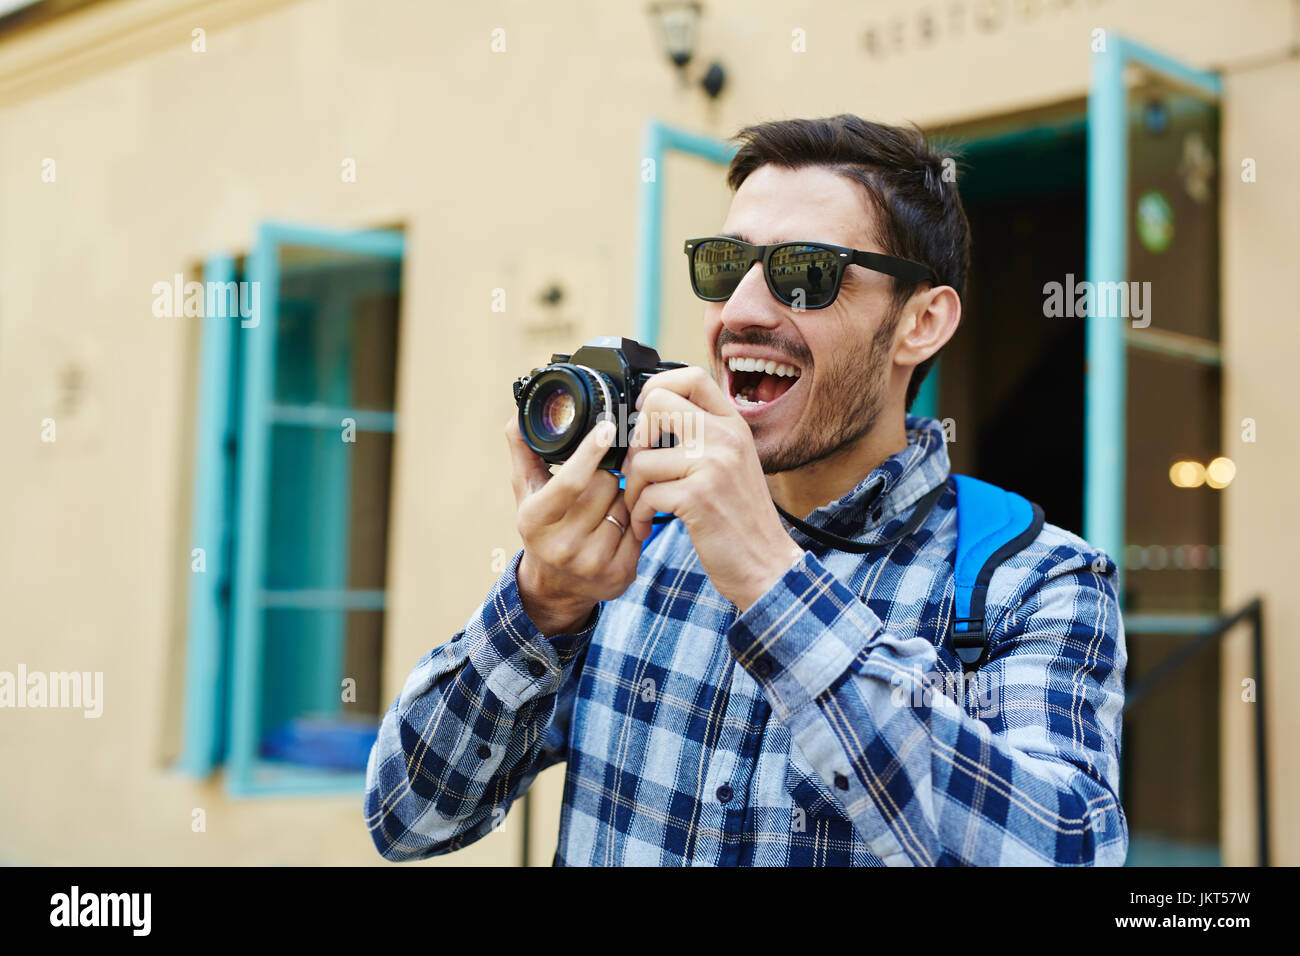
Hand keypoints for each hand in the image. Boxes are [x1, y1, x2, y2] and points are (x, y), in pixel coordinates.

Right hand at [506, 416, 640, 635]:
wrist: (555, 588)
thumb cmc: (542, 529)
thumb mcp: (525, 493)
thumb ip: (524, 452)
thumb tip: (518, 415)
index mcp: (536, 521)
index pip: (570, 481)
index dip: (590, 452)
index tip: (607, 427)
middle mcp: (563, 545)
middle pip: (606, 485)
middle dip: (606, 475)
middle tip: (597, 483)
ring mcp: (594, 563)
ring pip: (626, 503)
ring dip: (621, 497)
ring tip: (604, 506)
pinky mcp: (621, 574)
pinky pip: (640, 527)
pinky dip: (633, 519)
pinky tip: (617, 524)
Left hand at [621, 366, 801, 610]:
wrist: (765, 564)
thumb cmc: (740, 518)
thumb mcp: (732, 463)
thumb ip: (704, 436)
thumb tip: (652, 414)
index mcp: (733, 425)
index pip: (691, 377)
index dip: (657, 389)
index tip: (648, 417)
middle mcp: (726, 437)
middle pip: (657, 404)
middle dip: (636, 438)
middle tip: (642, 468)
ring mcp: (713, 465)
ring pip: (642, 458)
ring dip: (632, 488)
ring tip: (642, 507)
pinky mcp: (698, 497)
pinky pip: (646, 494)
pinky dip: (638, 515)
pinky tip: (646, 525)